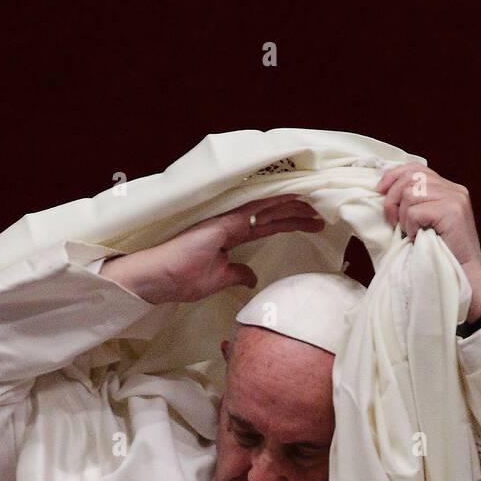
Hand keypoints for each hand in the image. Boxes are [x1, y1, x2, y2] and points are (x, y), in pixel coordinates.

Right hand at [103, 196, 323, 305]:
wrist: (157, 278)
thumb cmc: (182, 279)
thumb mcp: (219, 280)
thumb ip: (238, 274)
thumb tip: (252, 276)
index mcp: (230, 237)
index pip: (268, 227)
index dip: (290, 224)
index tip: (312, 224)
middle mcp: (230, 225)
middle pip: (271, 216)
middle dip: (297, 215)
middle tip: (322, 215)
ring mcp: (226, 222)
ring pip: (266, 210)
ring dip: (291, 208)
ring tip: (315, 207)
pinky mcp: (221, 224)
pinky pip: (253, 211)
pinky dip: (273, 204)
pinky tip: (292, 200)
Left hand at [378, 162, 480, 321]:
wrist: (464, 276)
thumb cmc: (440, 254)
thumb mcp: (425, 223)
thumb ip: (414, 204)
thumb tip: (383, 189)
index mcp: (449, 189)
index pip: (416, 168)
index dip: (394, 175)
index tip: (380, 190)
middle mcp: (454, 189)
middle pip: (410, 177)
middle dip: (393, 198)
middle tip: (393, 222)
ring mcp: (455, 198)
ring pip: (411, 193)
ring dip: (404, 217)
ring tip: (412, 233)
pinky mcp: (452, 211)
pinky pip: (416, 211)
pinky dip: (411, 227)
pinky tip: (418, 238)